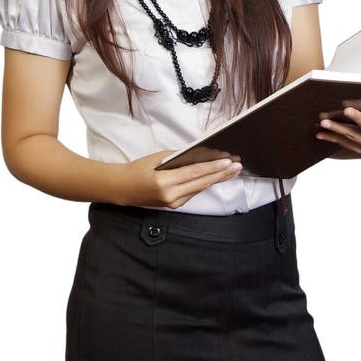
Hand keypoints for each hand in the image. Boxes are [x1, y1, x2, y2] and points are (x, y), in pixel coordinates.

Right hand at [116, 150, 242, 207]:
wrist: (122, 189)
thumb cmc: (138, 170)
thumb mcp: (157, 159)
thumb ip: (178, 158)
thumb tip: (199, 155)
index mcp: (164, 183)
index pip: (194, 173)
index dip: (213, 167)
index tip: (228, 161)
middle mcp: (171, 196)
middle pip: (202, 183)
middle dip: (221, 174)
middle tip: (237, 166)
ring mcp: (173, 203)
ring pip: (200, 188)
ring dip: (216, 179)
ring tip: (232, 170)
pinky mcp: (175, 205)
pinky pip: (193, 192)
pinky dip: (205, 183)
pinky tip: (216, 177)